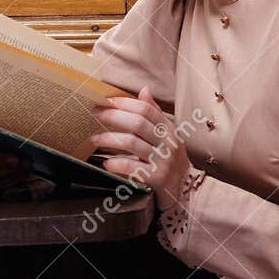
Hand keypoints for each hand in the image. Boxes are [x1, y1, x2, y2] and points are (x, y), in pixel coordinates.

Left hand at [90, 84, 191, 207]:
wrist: (183, 188)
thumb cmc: (169, 157)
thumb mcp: (166, 134)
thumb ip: (154, 113)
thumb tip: (144, 90)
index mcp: (169, 129)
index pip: (146, 110)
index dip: (125, 103)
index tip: (107, 101)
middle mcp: (168, 143)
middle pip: (138, 123)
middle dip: (114, 116)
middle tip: (96, 114)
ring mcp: (163, 161)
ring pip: (132, 144)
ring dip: (109, 139)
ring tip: (94, 138)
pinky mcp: (157, 178)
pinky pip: (133, 167)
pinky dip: (117, 164)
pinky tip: (106, 163)